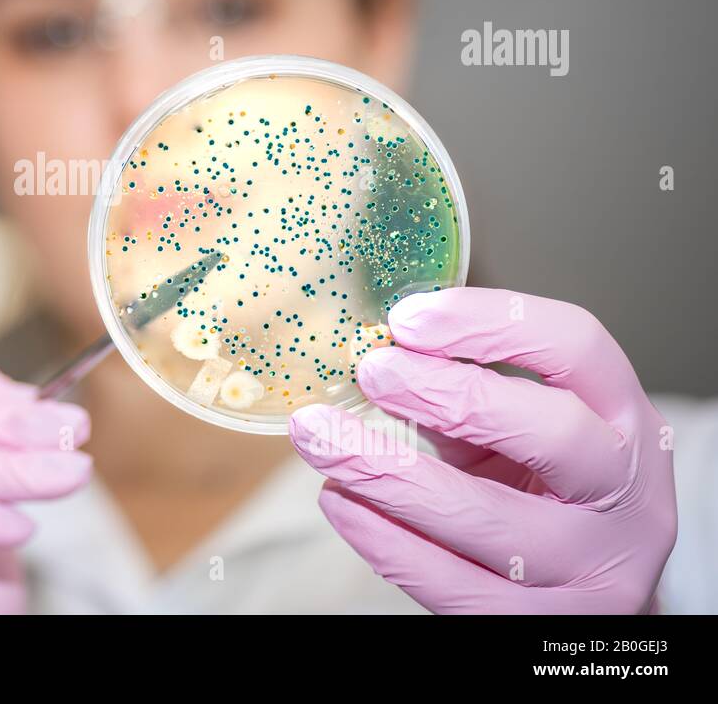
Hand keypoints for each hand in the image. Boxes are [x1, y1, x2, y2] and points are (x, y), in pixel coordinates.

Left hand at [288, 287, 676, 613]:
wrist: (590, 599)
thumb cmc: (544, 491)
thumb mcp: (523, 433)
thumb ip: (467, 396)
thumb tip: (376, 359)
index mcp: (626, 419)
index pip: (577, 346)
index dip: (488, 324)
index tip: (406, 319)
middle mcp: (628, 494)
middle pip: (551, 432)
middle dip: (448, 394)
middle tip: (370, 372)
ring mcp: (593, 568)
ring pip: (487, 518)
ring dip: (386, 471)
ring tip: (318, 437)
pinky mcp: (541, 626)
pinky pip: (451, 585)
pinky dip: (383, 540)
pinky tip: (338, 501)